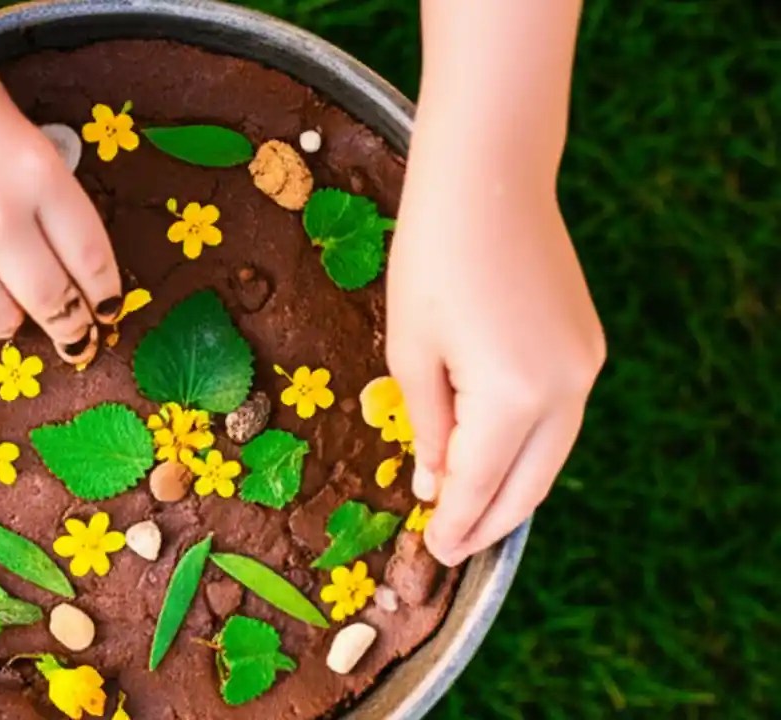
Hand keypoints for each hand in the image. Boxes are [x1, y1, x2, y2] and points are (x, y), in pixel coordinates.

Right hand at [0, 1, 120, 363]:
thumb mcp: (7, 121)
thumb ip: (31, 185)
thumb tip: (43, 248)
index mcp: (36, 171)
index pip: (91, 257)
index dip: (104, 295)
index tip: (107, 313)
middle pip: (51, 300)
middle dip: (68, 326)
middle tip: (72, 337)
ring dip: (5, 320)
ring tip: (2, 312)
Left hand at [387, 182, 604, 566]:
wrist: (490, 180)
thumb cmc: (431, 258)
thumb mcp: (412, 349)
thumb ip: (430, 425)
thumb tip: (438, 485)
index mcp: (511, 393)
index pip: (478, 483)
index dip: (454, 522)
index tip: (433, 552)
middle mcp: (563, 389)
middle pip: (527, 484)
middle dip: (488, 522)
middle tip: (451, 548)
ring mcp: (584, 367)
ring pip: (551, 456)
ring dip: (512, 491)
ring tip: (472, 515)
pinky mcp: (588, 347)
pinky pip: (559, 419)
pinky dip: (529, 449)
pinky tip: (497, 458)